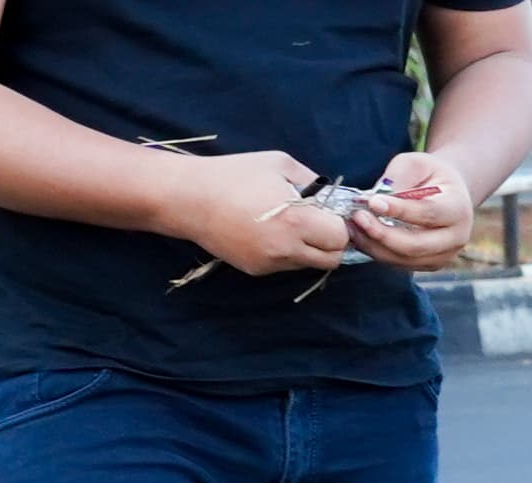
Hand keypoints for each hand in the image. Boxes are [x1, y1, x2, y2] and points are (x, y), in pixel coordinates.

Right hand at [170, 149, 348, 276]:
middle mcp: (286, 249)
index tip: (330, 211)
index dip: (339, 223)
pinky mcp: (256, 270)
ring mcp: (271, 263)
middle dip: (332, 242)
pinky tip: (269, 231)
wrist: (192, 199)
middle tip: (319, 222)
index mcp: (297, 221)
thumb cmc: (236, 174)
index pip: (340, 237)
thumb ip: (313, 181)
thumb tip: (332, 196)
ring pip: (309, 264)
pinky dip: (287, 252)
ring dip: (310, 248)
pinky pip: (285, 265)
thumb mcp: (281, 164)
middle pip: (332, 260)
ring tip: (291, 224)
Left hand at [348, 150, 475, 273]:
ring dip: (374, 245)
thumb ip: (399, 176)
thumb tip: (376, 199)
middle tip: (357, 218)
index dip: (399, 210)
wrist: (447, 193)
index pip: (427, 213)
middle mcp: (455, 238)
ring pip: (403, 259)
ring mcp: (443, 257)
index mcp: (458, 209)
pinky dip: (377, 251)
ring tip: (353, 227)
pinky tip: (361, 236)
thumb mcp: (417, 163)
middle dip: (382, 234)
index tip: (372, 202)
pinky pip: (398, 264)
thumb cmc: (430, 174)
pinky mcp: (428, 265)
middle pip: (414, 246)